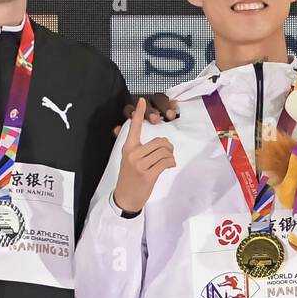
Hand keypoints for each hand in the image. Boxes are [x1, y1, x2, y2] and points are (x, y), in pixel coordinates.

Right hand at [114, 98, 175, 214]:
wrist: (125, 198)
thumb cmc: (129, 177)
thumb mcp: (128, 160)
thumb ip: (135, 147)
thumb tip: (137, 135)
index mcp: (128, 148)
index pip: (134, 127)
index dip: (138, 113)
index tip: (142, 100)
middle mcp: (133, 154)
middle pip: (159, 141)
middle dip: (168, 146)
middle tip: (168, 153)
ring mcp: (140, 165)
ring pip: (164, 152)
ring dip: (170, 156)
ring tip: (168, 160)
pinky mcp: (148, 175)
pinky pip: (165, 162)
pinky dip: (171, 163)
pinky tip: (169, 166)